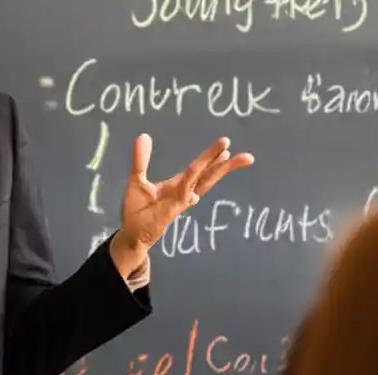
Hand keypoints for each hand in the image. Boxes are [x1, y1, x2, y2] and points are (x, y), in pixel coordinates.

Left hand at [110, 135, 253, 276]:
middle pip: (209, 176)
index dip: (212, 157)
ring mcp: (180, 200)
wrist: (131, 234)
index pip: (201, 169)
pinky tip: (197, 167)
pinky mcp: (172, 209)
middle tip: (246, 156)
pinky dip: (190, 179)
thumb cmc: (137, 210)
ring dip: (215, 169)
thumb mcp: (137, 179)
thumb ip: (141, 159)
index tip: (227, 145)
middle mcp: (184, 192)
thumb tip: (143, 135)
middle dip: (225, 165)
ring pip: (202, 182)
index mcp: (179, 184)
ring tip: (230, 156)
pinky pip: (184, 191)